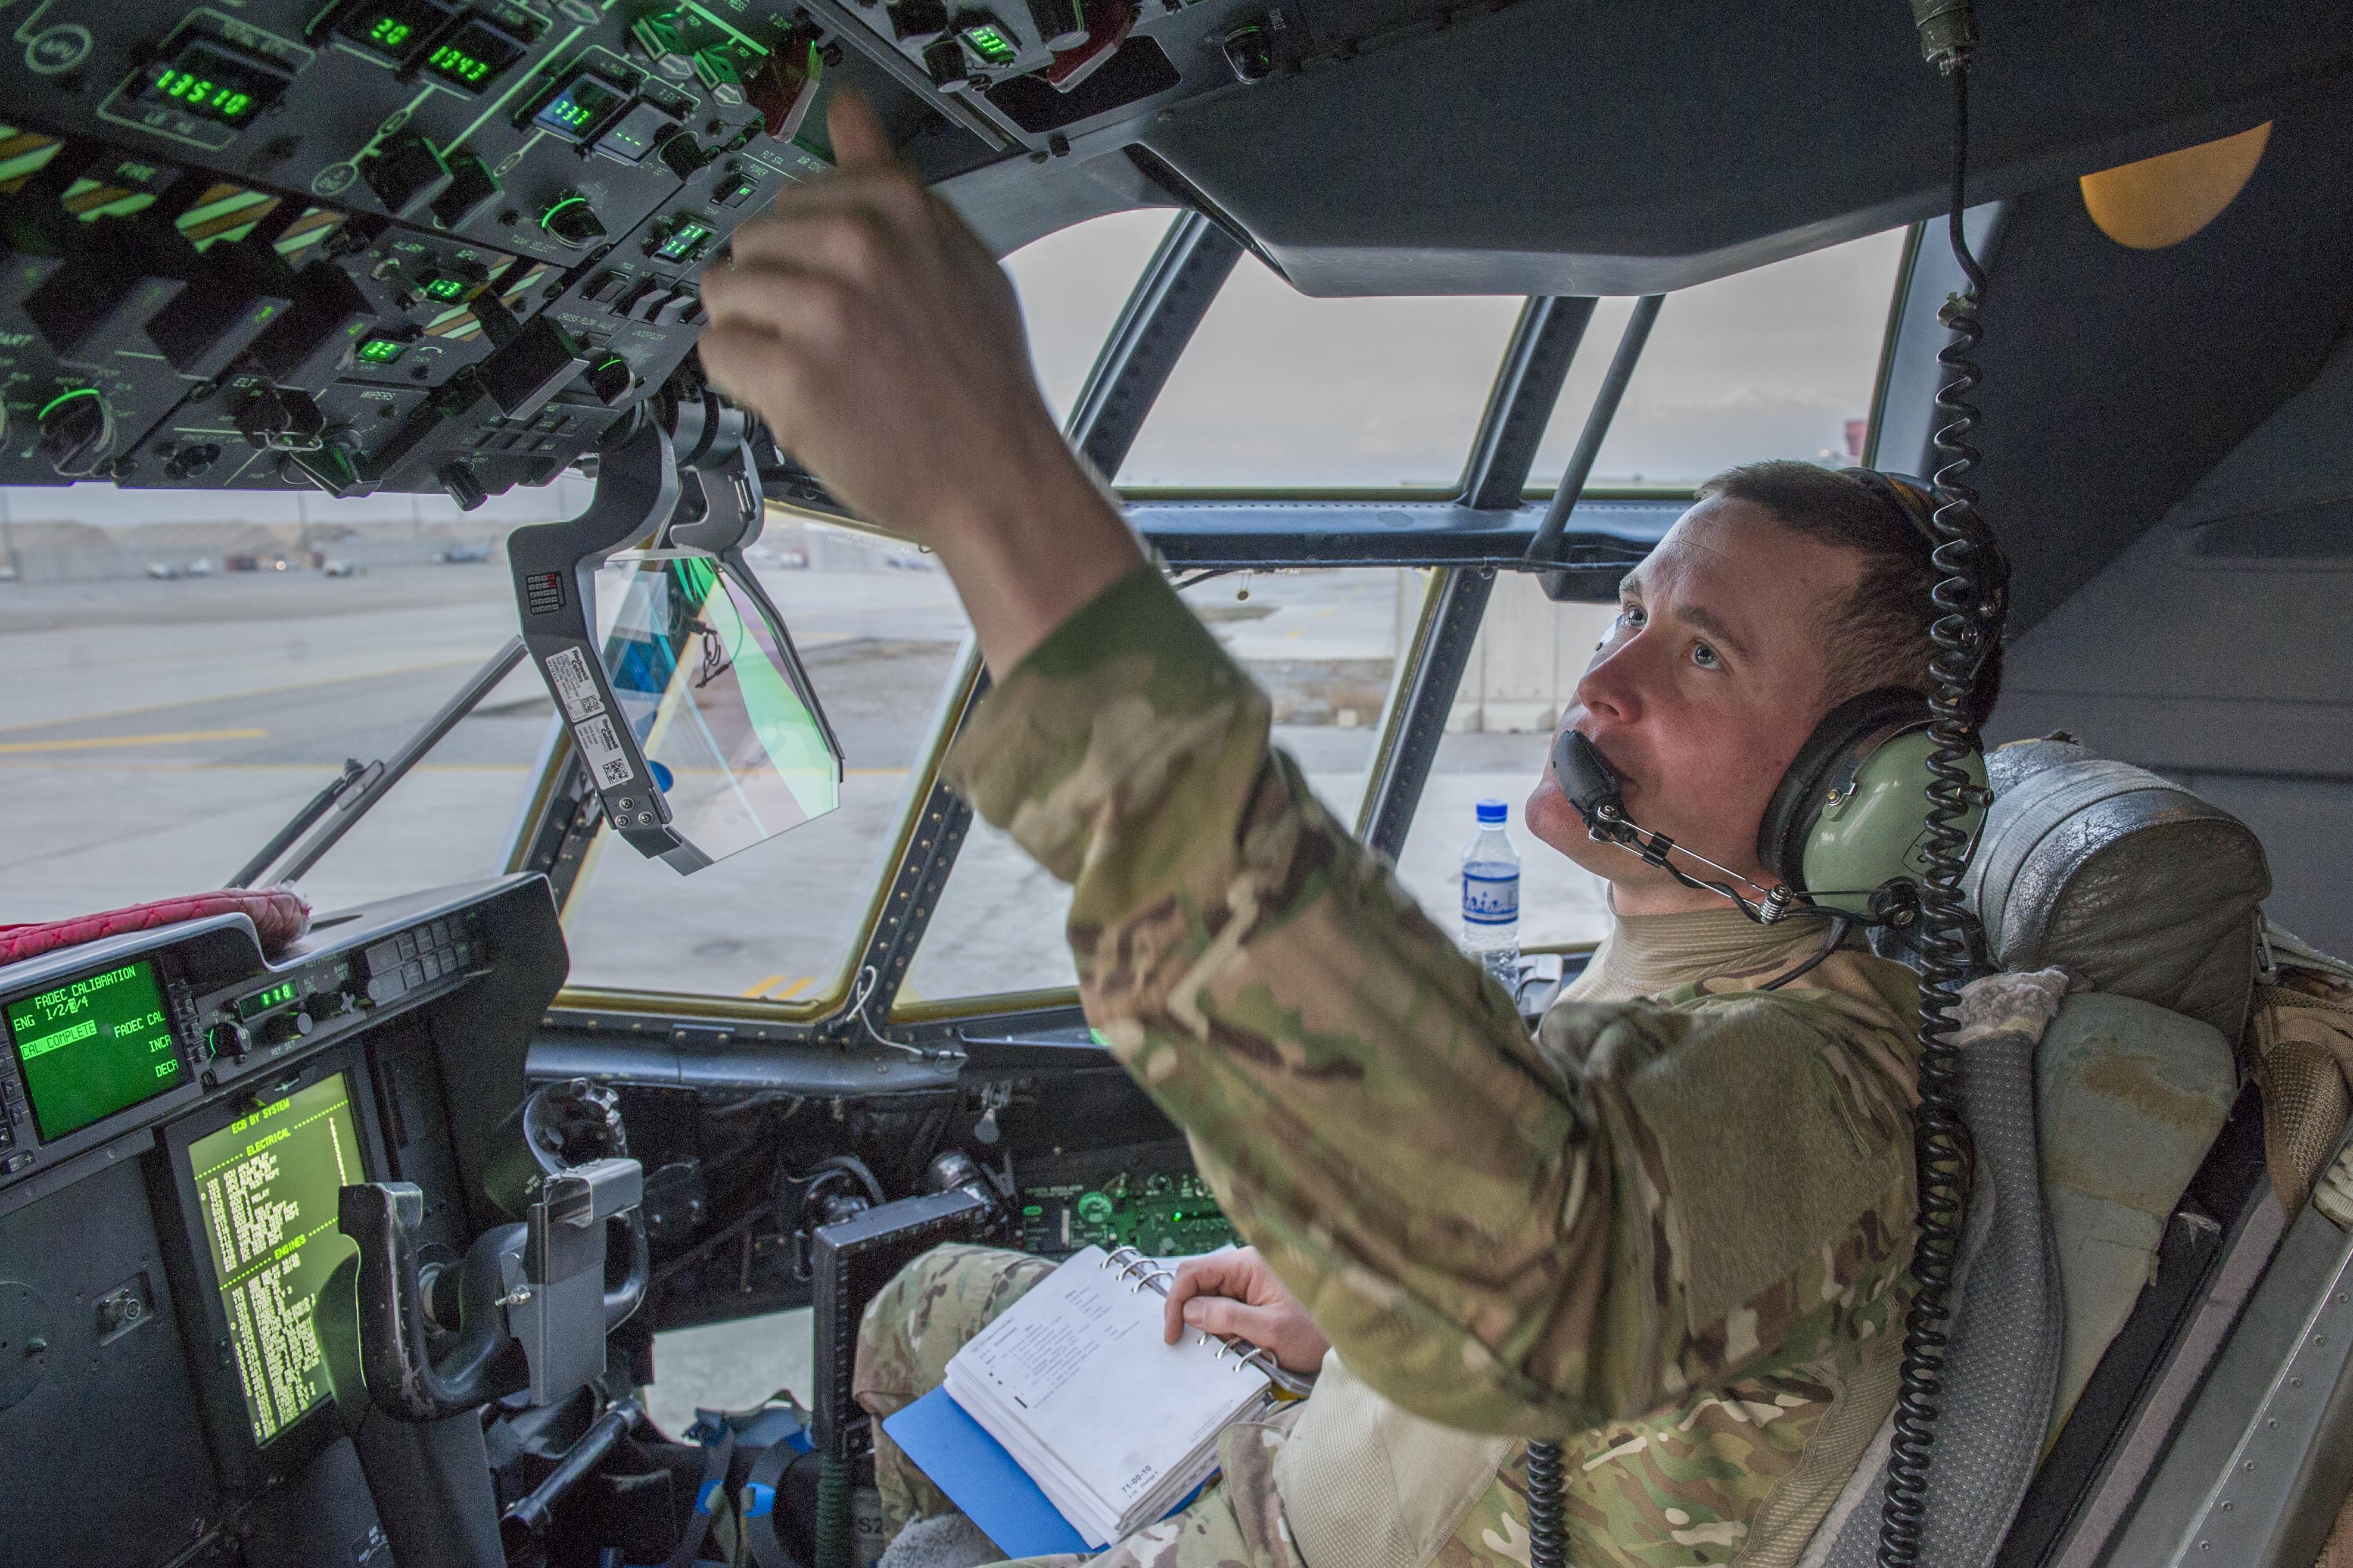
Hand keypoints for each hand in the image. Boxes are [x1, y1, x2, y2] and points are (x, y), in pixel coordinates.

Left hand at [698, 92, 1142, 670]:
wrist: (996, 476)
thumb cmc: (981, 379)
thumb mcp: (956, 255)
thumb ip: (889, 179)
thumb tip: (846, 108)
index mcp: (896, 204)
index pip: (793, 197)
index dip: (809, 251)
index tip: (835, 286)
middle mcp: (857, 246)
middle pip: (750, 241)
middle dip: (775, 289)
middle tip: (829, 339)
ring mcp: (821, 311)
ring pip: (723, 293)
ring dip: (754, 333)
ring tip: (812, 366)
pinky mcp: (790, 375)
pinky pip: (717, 352)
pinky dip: (743, 379)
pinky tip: (793, 394)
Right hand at [1161, 1247, 1330, 1373]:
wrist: (1353, 1337)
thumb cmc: (1319, 1331)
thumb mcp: (1271, 1330)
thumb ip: (1228, 1318)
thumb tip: (1190, 1311)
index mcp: (1249, 1264)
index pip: (1194, 1271)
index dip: (1176, 1301)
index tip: (1172, 1333)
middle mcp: (1248, 1266)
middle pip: (1201, 1282)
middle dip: (1192, 1313)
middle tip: (1192, 1343)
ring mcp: (1254, 1280)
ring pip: (1213, 1296)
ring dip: (1209, 1322)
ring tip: (1220, 1346)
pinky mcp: (1259, 1296)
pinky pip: (1229, 1305)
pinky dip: (1223, 1325)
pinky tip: (1232, 1342)